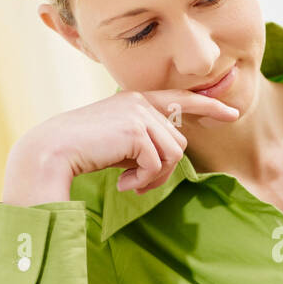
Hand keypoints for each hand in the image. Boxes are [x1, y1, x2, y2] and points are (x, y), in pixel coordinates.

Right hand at [2, 89, 240, 205]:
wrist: (51, 152)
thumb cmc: (81, 152)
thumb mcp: (118, 143)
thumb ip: (144, 142)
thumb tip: (170, 158)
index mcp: (134, 100)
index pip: (179, 99)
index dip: (208, 105)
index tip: (231, 113)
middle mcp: (138, 101)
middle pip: (178, 142)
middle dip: (163, 170)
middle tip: (136, 184)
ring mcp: (137, 113)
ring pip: (173, 154)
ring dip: (154, 178)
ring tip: (129, 183)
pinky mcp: (136, 129)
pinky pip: (159, 163)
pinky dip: (144, 180)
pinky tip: (122, 183)